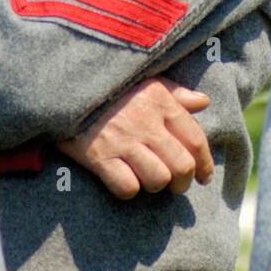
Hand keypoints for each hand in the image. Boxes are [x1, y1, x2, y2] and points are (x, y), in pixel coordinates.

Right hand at [57, 76, 214, 199]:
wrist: (65, 85)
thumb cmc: (112, 85)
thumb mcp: (147, 80)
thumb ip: (177, 93)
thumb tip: (204, 102)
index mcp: (160, 102)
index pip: (196, 140)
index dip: (205, 163)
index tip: (204, 176)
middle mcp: (146, 122)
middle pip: (182, 166)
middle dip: (184, 182)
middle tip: (178, 186)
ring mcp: (123, 140)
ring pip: (158, 179)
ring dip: (156, 185)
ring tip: (150, 181)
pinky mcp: (99, 156)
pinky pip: (127, 187)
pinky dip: (129, 190)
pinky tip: (125, 181)